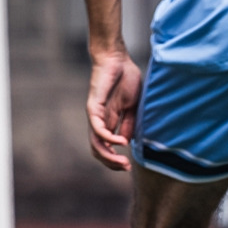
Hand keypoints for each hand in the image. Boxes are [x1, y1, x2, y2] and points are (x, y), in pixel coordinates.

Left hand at [86, 48, 142, 170]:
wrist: (116, 58)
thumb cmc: (126, 78)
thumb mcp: (133, 106)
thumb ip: (130, 123)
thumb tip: (128, 143)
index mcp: (110, 121)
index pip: (107, 147)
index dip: (116, 159)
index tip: (130, 165)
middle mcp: (100, 121)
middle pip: (99, 150)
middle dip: (111, 163)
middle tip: (126, 168)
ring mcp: (95, 115)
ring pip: (96, 144)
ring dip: (108, 157)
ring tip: (123, 162)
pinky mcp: (94, 108)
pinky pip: (98, 129)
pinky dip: (109, 139)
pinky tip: (121, 143)